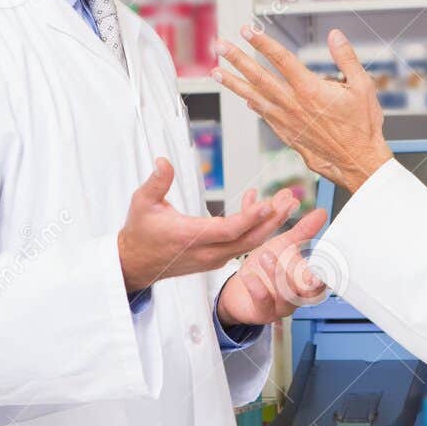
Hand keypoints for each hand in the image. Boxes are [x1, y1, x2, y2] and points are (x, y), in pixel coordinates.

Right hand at [118, 158, 297, 293]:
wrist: (135, 263)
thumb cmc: (140, 232)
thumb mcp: (141, 203)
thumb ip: (156, 183)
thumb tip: (163, 161)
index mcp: (190, 237)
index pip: (227, 230)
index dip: (250, 218)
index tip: (269, 205)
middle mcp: (207, 251)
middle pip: (248, 239)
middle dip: (272, 220)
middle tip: (291, 200)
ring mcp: (213, 258)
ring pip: (248, 243)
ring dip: (270, 223)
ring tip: (287, 202)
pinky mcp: (217, 258)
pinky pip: (242, 243)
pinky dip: (256, 228)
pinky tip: (262, 208)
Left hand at [214, 26, 392, 192]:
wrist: (358, 161)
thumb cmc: (362, 126)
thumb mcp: (362, 86)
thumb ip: (346, 58)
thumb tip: (335, 35)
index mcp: (311, 89)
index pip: (281, 59)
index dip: (262, 43)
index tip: (247, 30)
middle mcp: (294, 104)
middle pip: (259, 77)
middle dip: (237, 59)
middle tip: (220, 46)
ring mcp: (288, 121)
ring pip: (254, 97)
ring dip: (234, 83)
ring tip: (216, 72)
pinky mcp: (288, 134)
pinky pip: (265, 116)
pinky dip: (253, 105)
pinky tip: (244, 98)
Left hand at [215, 205, 330, 326]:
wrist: (239, 289)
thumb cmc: (264, 269)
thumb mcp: (283, 245)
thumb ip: (303, 231)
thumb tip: (321, 213)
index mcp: (306, 281)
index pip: (321, 280)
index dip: (322, 274)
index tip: (320, 265)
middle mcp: (297, 296)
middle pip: (306, 290)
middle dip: (300, 270)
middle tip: (288, 252)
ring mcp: (281, 306)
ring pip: (286, 296)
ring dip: (276, 274)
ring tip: (265, 256)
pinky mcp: (262, 313)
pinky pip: (263, 303)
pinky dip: (256, 287)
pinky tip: (248, 275)